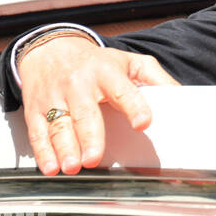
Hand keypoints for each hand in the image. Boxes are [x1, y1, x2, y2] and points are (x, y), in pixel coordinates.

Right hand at [18, 36, 179, 175]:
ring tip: (73, 166)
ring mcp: (55, 97)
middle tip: (94, 158)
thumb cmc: (96, 62)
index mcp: (106, 73)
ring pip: (59, 125)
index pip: (123, 91)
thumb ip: (156, 78)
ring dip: (65, 148)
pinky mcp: (36, 109)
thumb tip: (179, 96)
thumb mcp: (130, 62)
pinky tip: (50, 166)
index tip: (143, 123)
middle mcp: (79, 85)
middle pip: (85, 114)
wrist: (50, 49)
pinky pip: (38, 132)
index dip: (134, 107)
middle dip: (90, 137)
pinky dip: (43, 152)